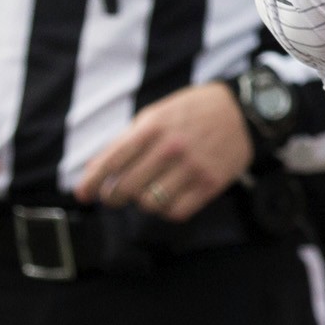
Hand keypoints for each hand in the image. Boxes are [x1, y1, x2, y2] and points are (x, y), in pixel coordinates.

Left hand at [76, 80, 253, 219]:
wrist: (241, 112)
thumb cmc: (190, 113)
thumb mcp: (155, 115)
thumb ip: (125, 142)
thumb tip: (95, 173)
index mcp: (153, 126)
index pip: (112, 161)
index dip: (92, 182)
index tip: (83, 194)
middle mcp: (171, 147)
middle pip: (126, 188)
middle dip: (113, 196)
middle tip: (115, 195)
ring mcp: (192, 167)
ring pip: (150, 204)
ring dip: (142, 202)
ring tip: (147, 190)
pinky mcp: (210, 184)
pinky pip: (176, 212)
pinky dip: (166, 209)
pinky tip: (168, 196)